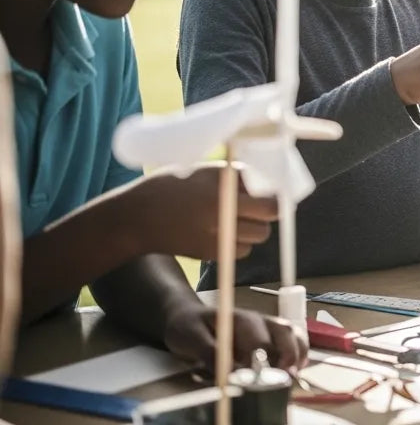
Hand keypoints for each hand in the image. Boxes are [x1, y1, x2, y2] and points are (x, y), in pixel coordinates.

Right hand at [130, 167, 277, 258]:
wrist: (136, 218)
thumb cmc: (170, 187)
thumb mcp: (204, 171)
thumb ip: (236, 177)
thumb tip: (270, 183)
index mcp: (223, 185)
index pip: (269, 194)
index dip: (276, 195)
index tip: (277, 194)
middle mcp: (223, 209)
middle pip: (269, 216)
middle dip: (268, 211)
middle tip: (258, 207)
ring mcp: (218, 234)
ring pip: (259, 235)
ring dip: (255, 228)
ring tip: (236, 218)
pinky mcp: (211, 253)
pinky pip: (242, 251)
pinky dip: (240, 244)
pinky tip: (224, 232)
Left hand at [164, 302, 307, 370]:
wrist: (187, 317)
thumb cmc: (188, 327)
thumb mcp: (191, 339)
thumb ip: (210, 353)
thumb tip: (230, 372)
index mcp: (239, 319)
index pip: (258, 339)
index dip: (261, 361)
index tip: (258, 379)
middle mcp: (257, 320)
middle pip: (282, 333)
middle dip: (286, 357)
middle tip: (282, 379)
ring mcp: (265, 325)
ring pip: (291, 333)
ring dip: (297, 353)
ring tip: (293, 375)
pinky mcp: (268, 334)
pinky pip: (292, 338)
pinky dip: (300, 351)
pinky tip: (297, 366)